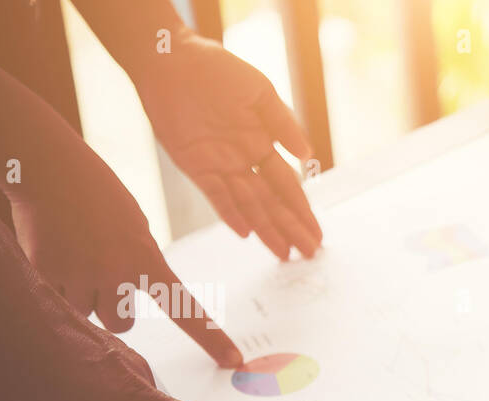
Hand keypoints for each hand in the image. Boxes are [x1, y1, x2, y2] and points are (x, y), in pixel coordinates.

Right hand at [8, 125, 242, 366]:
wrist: (49, 168)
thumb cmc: (97, 196)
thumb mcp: (135, 228)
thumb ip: (139, 264)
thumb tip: (130, 298)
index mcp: (146, 260)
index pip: (184, 309)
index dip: (210, 337)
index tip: (233, 360)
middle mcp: (116, 273)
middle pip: (121, 324)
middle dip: (113, 308)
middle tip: (101, 275)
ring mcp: (79, 276)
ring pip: (86, 314)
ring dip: (82, 296)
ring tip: (75, 257)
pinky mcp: (44, 274)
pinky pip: (54, 299)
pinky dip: (54, 283)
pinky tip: (53, 251)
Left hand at [134, 31, 321, 259]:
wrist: (171, 59)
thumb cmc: (217, 69)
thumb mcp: (261, 92)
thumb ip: (284, 124)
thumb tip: (307, 156)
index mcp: (261, 144)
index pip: (287, 186)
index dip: (302, 210)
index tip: (317, 233)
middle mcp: (242, 161)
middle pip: (271, 203)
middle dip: (291, 229)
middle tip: (309, 254)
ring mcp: (219, 166)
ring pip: (248, 205)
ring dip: (267, 230)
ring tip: (285, 254)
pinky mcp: (194, 166)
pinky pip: (216, 196)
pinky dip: (231, 214)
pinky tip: (248, 233)